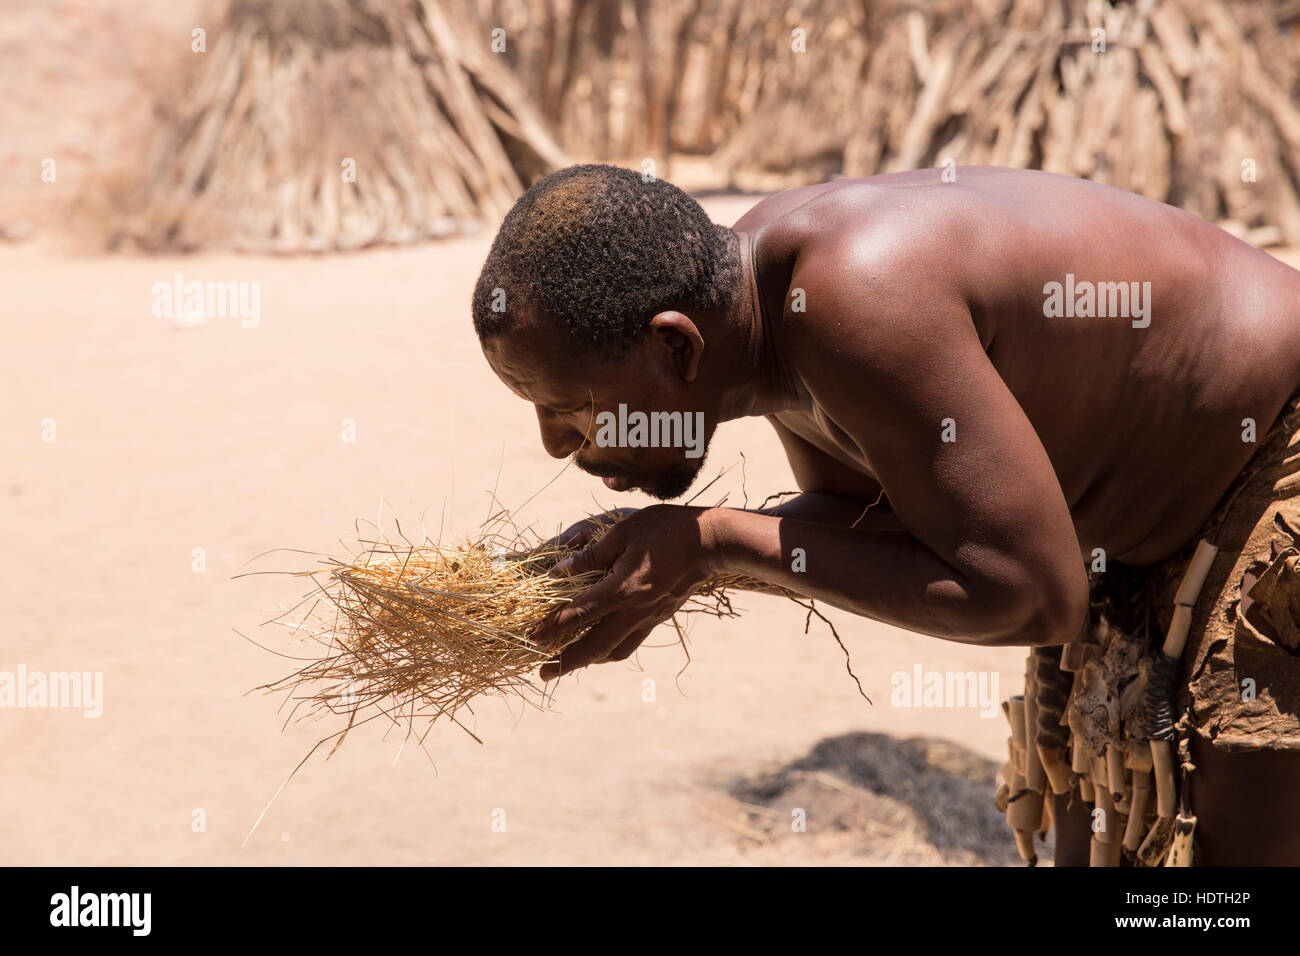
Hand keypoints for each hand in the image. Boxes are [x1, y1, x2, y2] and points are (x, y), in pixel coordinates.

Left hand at [529, 505, 715, 679]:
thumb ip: (591, 555)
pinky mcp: (659, 617)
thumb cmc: (666, 529)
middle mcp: (634, 611)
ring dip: (588, 662)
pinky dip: (610, 651)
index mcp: (622, 589)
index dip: (553, 627)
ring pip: (614, 651)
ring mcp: (649, 617)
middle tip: (543, 673)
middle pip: (594, 646)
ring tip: (568, 665)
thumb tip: (560, 571)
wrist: (711, 543)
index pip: (579, 614)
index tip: (533, 638)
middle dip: (566, 662)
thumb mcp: (623, 532)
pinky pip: (630, 643)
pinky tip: (601, 648)